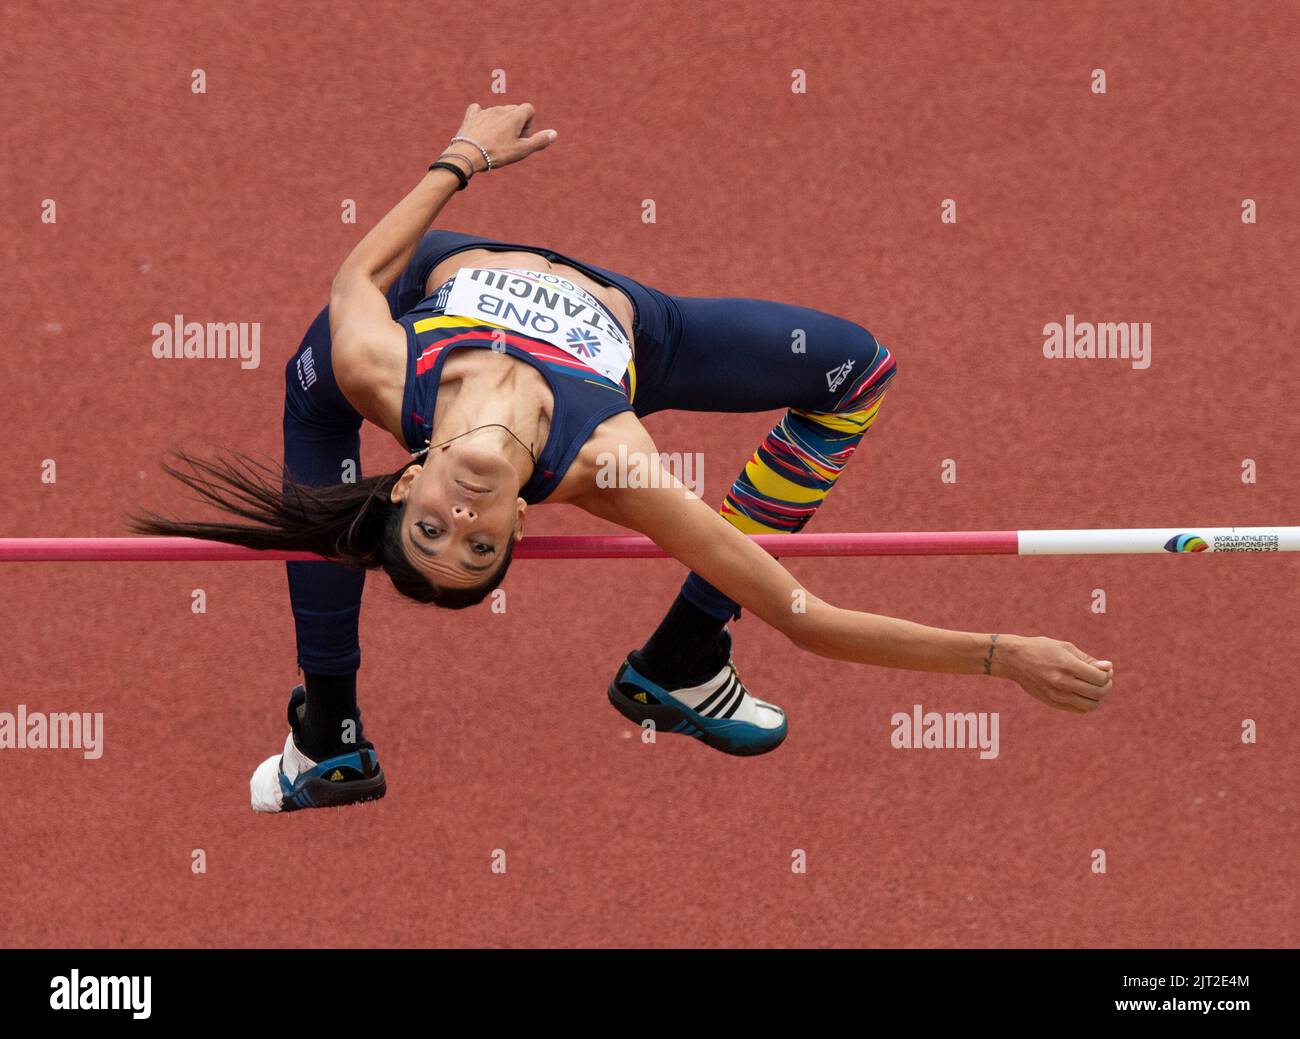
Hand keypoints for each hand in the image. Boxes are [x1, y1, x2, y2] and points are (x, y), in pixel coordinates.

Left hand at [446, 102, 556, 172]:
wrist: (468, 154)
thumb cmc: (497, 153)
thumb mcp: (522, 150)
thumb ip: (539, 141)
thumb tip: (554, 133)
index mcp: (515, 115)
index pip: (529, 109)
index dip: (529, 124)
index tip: (522, 138)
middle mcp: (501, 109)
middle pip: (514, 110)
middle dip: (516, 124)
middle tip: (510, 143)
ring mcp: (485, 111)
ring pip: (498, 112)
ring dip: (500, 124)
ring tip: (495, 142)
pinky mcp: (472, 116)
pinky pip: (478, 110)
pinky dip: (482, 116)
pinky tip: (481, 127)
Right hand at [993, 635, 1113, 713]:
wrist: (1014, 659)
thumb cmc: (1042, 649)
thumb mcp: (1066, 647)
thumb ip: (1088, 659)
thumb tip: (1108, 668)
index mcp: (1067, 665)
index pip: (1100, 678)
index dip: (1108, 674)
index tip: (1105, 669)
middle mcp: (1062, 682)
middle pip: (1098, 692)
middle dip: (1107, 686)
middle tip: (1104, 678)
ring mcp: (1056, 695)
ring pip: (1090, 705)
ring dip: (1099, 697)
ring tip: (1096, 687)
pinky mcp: (1052, 702)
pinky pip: (1078, 710)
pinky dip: (1087, 704)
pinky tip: (1084, 693)